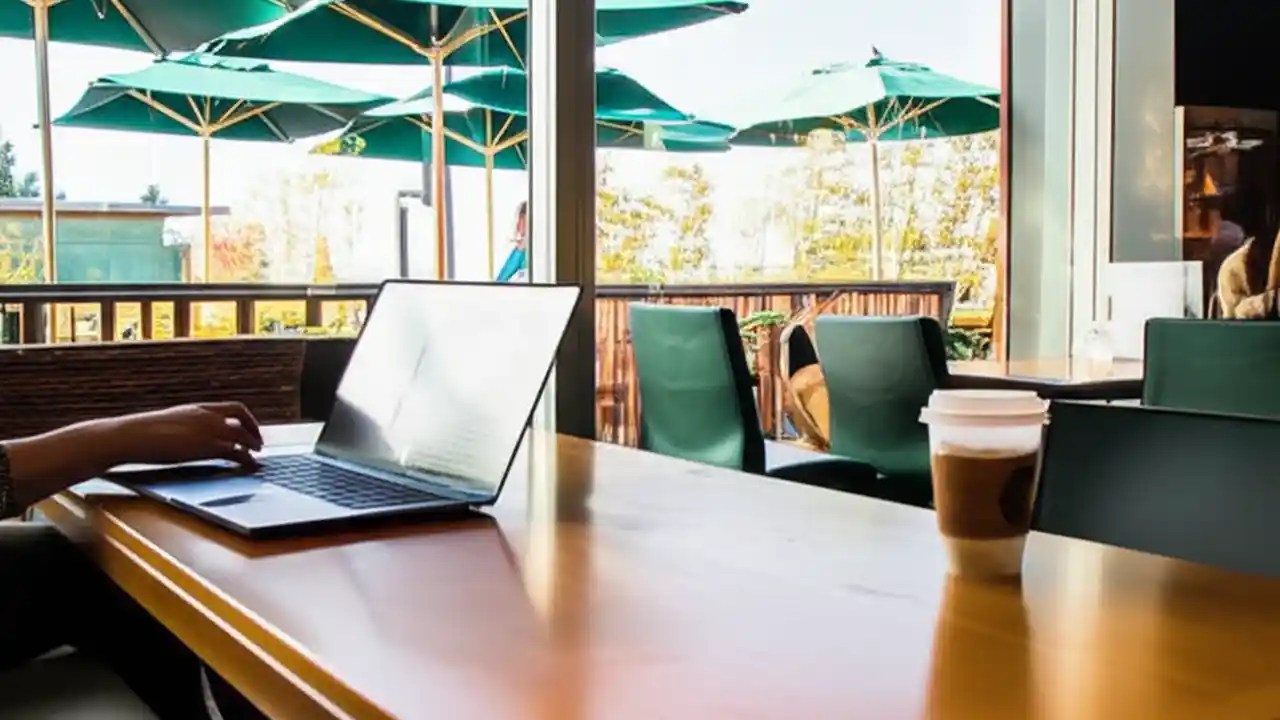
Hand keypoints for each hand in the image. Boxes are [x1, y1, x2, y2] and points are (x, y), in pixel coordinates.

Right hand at [100, 402, 263, 468]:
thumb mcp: (171, 422)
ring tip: (257, 456)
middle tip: (259, 444)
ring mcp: (209, 430)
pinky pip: (236, 452)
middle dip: (255, 431)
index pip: (233, 407)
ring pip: (242, 435)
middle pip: (242, 419)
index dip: (247, 418)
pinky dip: (247, 459)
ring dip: (253, 445)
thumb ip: (187, 424)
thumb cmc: (143, 432)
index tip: (250, 426)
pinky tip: (250, 466)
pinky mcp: (207, 447)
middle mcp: (208, 416)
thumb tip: (189, 433)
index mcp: (199, 407)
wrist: (132, 436)